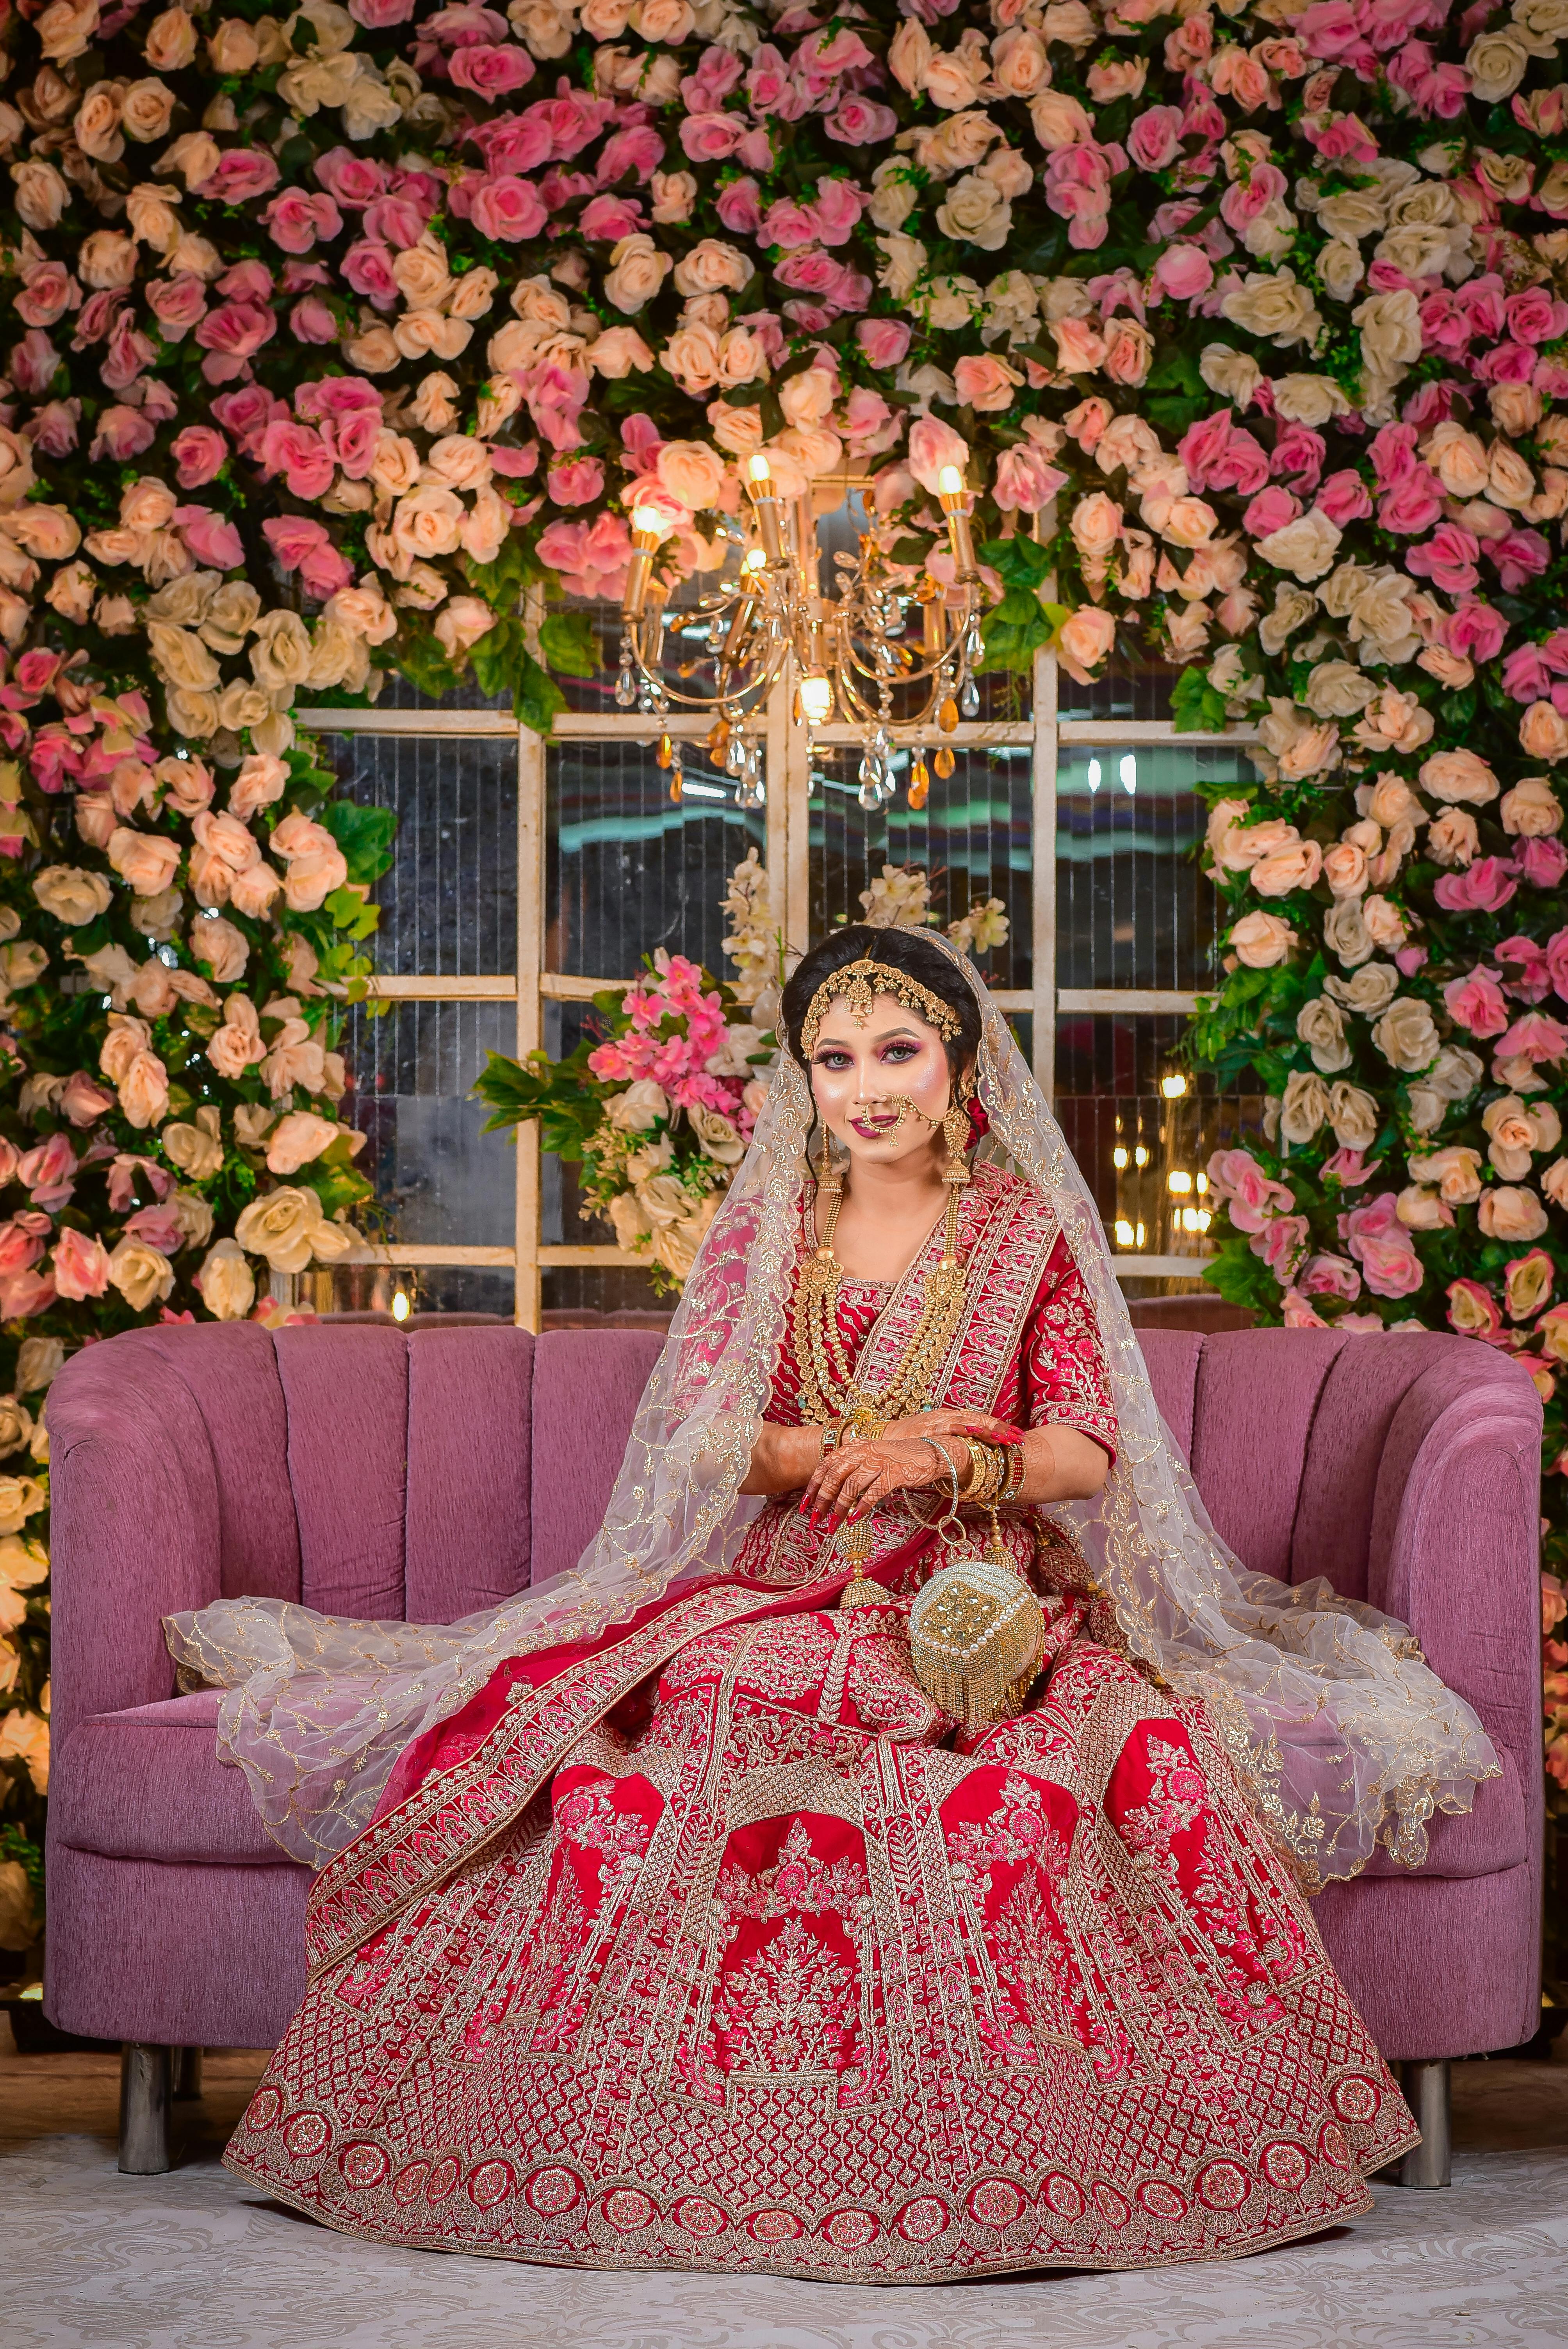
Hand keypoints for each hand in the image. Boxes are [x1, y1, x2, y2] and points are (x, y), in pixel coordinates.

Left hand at [802, 1435, 958, 1528]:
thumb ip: (853, 1466)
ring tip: (833, 1525)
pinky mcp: (894, 1473)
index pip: (827, 1465)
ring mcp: (879, 1461)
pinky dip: (861, 1507)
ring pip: (851, 1486)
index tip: (805, 1504)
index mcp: (856, 1447)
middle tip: (815, 1520)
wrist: (929, 1453)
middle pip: (835, 1476)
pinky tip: (854, 1519)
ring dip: (839, 1508)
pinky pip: (873, 1492)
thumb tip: (832, 1489)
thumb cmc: (898, 1459)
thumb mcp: (871, 1456)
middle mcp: (865, 1451)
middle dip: (822, 1500)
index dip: (814, 1485)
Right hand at [881, 1407, 1021, 1448]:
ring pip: (967, 1422)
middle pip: (979, 1419)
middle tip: (1018, 1438)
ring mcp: (938, 1422)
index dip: (1000, 1427)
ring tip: (1003, 1438)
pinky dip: (960, 1430)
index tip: (1018, 1435)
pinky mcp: (927, 1429)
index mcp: (952, 1417)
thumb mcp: (937, 1438)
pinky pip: (946, 1428)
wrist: (884, 1438)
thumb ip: (955, 1441)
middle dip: (1000, 1429)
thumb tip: (976, 1451)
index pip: (981, 1420)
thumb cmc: (912, 1440)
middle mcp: (947, 1416)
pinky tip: (972, 1432)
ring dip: (986, 1430)